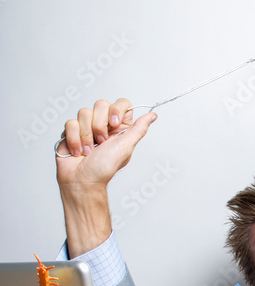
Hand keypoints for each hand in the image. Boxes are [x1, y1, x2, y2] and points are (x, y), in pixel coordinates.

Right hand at [55, 98, 156, 256]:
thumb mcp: (126, 147)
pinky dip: (74, 139)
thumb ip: (139, 129)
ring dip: (86, 135)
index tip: (114, 124)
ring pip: (84, 112)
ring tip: (89, 151)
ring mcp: (86, 127)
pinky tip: (78, 151)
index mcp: (119, 128)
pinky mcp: (71, 131)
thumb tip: (153, 116)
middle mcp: (103, 125)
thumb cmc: (104, 169)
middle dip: (99, 125)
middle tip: (101, 142)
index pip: (122, 104)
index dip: (116, 110)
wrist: (82, 181)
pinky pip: (70, 123)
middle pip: (101, 104)